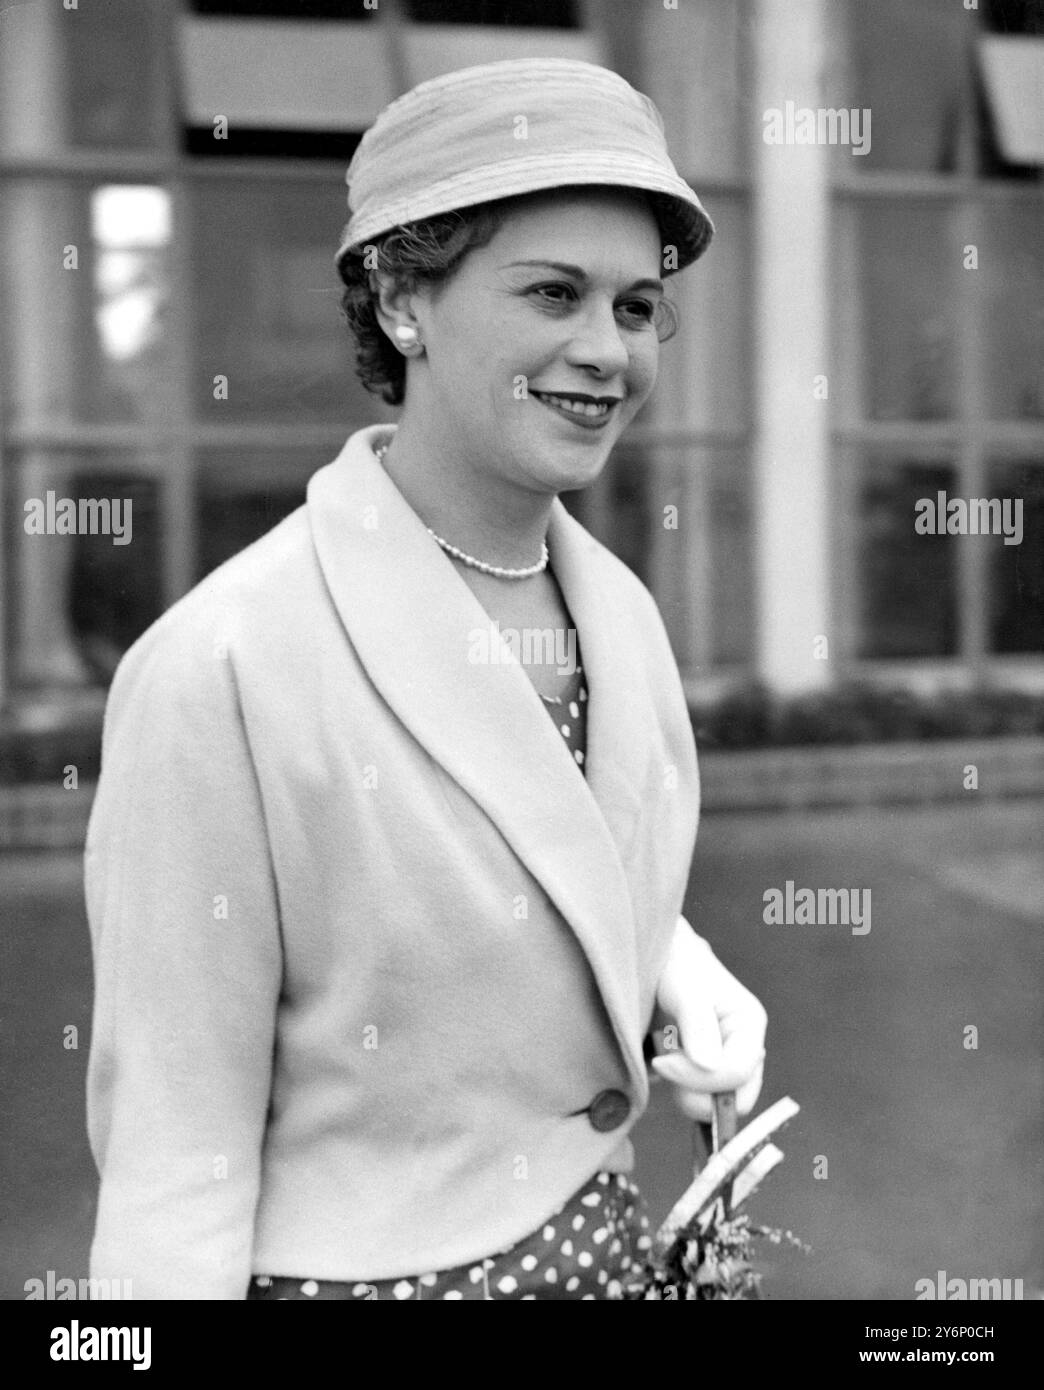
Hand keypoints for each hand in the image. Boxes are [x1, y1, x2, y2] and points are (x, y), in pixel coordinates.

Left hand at [650, 919, 766, 1124]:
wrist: (663, 964)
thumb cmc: (677, 969)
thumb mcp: (685, 989)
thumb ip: (698, 1024)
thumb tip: (710, 1066)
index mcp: (750, 1026)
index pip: (737, 1073)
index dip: (699, 1078)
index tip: (661, 1063)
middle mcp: (747, 1049)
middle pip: (735, 1100)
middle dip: (697, 1093)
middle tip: (664, 1065)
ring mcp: (730, 1064)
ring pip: (716, 1105)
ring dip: (685, 1089)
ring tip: (667, 1054)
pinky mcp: (711, 1074)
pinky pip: (701, 1099)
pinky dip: (681, 1089)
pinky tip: (668, 1061)